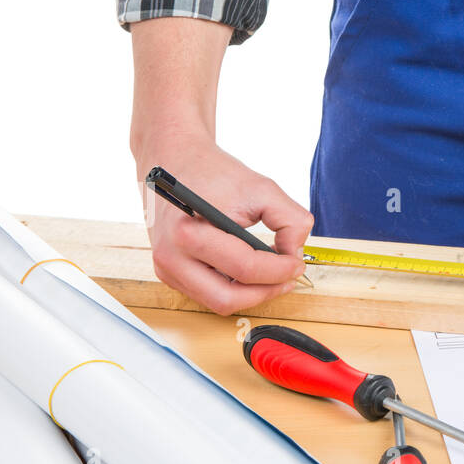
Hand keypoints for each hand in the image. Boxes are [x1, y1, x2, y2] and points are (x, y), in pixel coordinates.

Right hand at [133, 129, 312, 315]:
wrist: (175, 160)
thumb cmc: (213, 173)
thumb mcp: (262, 188)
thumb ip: (290, 220)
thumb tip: (294, 254)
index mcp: (189, 233)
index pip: (244, 268)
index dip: (279, 271)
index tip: (297, 263)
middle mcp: (171, 256)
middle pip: (228, 298)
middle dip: (265, 292)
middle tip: (288, 278)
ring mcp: (167, 268)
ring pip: (218, 303)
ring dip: (251, 295)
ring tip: (273, 276)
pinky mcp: (170, 273)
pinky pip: (208, 295)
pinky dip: (235, 289)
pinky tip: (251, 273)